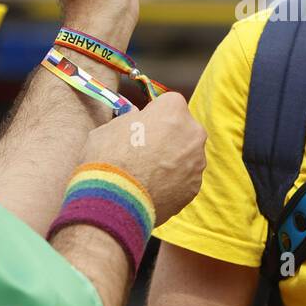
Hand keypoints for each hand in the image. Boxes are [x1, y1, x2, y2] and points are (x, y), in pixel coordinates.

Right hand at [80, 92, 206, 224]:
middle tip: (146, 152)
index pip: (169, 104)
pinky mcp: (194, 187)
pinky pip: (184, 179)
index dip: (155, 115)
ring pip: (186, 155)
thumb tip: (136, 121)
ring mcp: (196, 162)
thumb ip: (132, 120)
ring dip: (172, 161)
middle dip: (168, 137)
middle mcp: (193, 132)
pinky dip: (173, 183)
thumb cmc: (108, 158)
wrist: (115, 200)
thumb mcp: (112, 126)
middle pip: (183, 129)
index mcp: (173, 109)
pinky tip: (153, 189)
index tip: (143, 127)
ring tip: (147, 175)